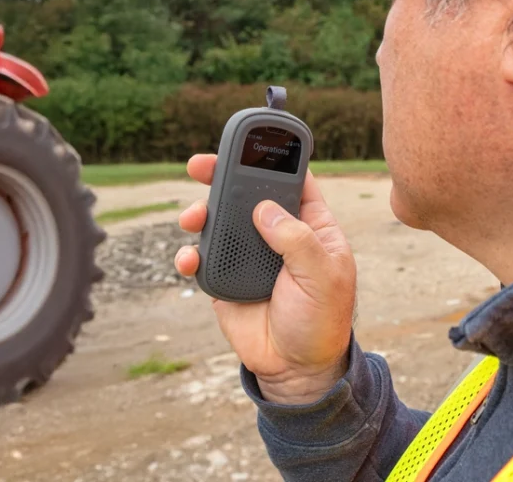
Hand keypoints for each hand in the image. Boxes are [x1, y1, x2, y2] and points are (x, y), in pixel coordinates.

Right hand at [174, 154, 357, 404]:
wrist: (296, 369)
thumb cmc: (321, 321)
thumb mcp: (323, 277)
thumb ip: (297, 240)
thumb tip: (264, 209)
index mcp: (311, 226)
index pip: (292, 181)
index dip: (273, 158)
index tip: (250, 142)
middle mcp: (277, 234)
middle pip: (247, 193)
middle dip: (222, 175)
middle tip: (199, 164)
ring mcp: (249, 254)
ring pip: (219, 220)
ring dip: (200, 213)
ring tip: (190, 219)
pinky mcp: (225, 278)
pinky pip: (202, 258)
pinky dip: (190, 255)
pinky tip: (188, 260)